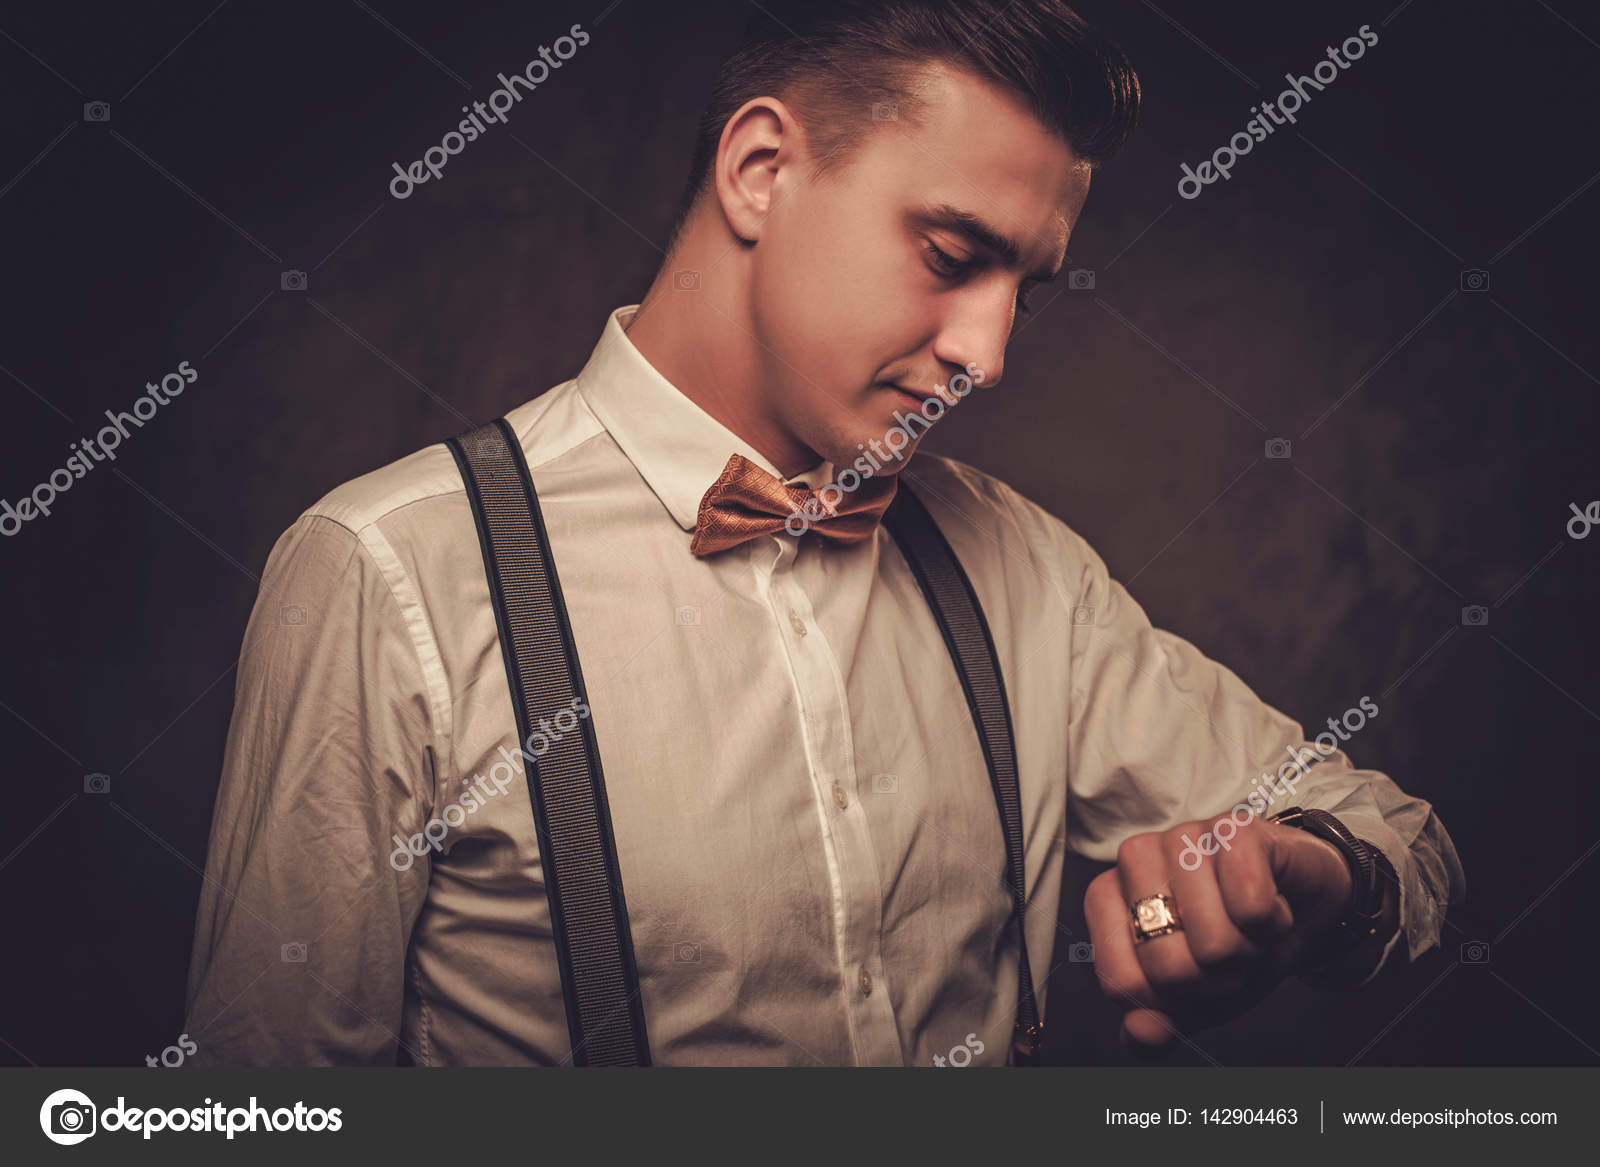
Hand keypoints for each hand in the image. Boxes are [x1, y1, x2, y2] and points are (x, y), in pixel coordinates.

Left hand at [1083, 813, 1370, 1050]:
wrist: (1303, 901)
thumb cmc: (1238, 942)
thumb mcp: (1197, 996)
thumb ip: (1161, 1021)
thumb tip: (1139, 1034)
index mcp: (1108, 899)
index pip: (1125, 985)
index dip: (1175, 1004)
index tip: (1195, 981)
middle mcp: (1135, 860)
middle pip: (1170, 969)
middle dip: (1217, 980)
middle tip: (1232, 952)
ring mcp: (1182, 837)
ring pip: (1215, 943)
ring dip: (1250, 952)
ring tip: (1252, 927)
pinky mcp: (1233, 827)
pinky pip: (1252, 906)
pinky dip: (1274, 922)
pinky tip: (1272, 904)